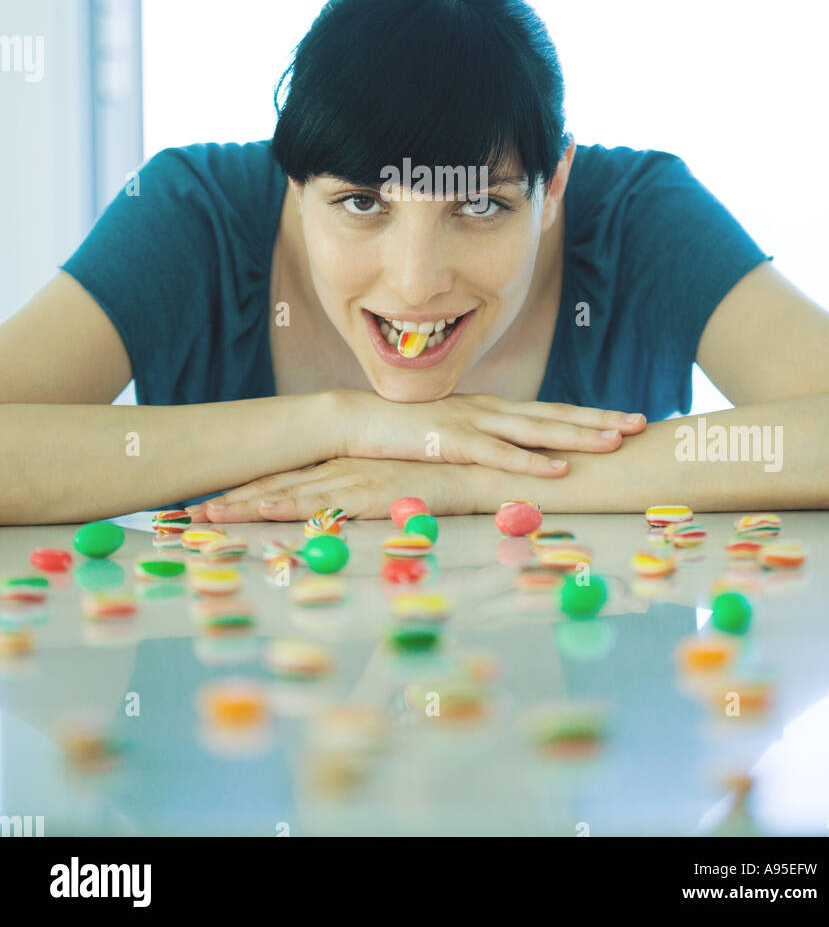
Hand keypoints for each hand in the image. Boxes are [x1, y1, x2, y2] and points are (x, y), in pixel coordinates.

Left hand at [187, 456, 490, 522]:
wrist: (484, 470)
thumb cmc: (443, 484)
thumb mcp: (392, 490)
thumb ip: (361, 498)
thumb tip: (332, 519)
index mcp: (342, 467)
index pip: (284, 480)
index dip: (243, 490)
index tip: (204, 502)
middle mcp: (341, 469)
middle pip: (275, 484)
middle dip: (230, 499)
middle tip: (186, 513)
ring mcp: (355, 478)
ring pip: (290, 493)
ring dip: (246, 505)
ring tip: (208, 516)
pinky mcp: (374, 490)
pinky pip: (327, 503)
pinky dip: (294, 506)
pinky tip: (266, 510)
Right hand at [335, 389, 645, 475]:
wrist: (354, 420)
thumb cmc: (401, 432)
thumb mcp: (450, 436)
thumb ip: (481, 443)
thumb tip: (511, 460)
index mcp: (491, 409)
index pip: (550, 410)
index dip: (589, 415)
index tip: (626, 419)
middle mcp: (489, 409)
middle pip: (554, 414)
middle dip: (599, 419)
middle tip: (641, 423)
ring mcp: (471, 423)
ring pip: (535, 430)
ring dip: (577, 436)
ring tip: (614, 442)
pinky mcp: (450, 441)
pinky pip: (498, 454)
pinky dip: (530, 462)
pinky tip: (557, 470)